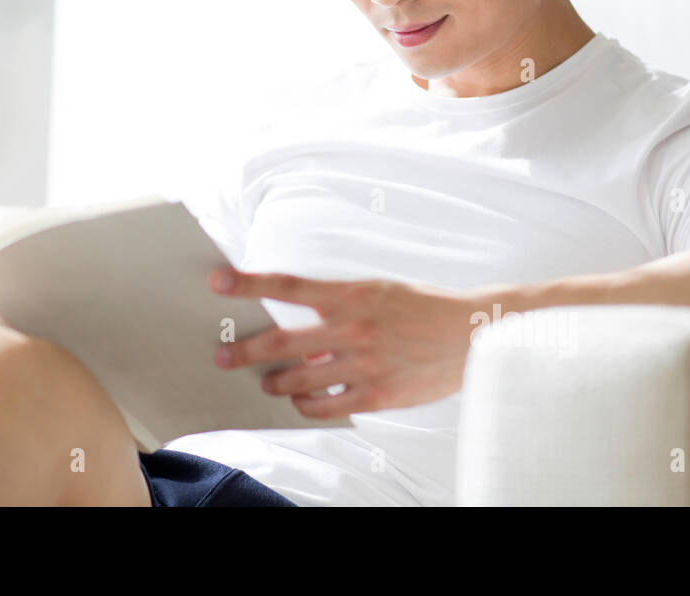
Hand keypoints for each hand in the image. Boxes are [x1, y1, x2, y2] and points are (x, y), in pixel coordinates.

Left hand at [208, 267, 476, 417]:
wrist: (471, 333)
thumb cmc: (422, 307)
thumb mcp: (378, 292)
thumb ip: (337, 307)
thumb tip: (300, 331)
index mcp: (352, 294)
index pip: (287, 285)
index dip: (248, 283)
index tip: (217, 282)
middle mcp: (353, 328)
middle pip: (281, 342)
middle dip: (244, 351)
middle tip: (222, 356)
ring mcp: (364, 365)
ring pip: (298, 380)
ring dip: (274, 382)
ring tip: (267, 382)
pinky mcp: (376, 396)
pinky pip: (326, 407)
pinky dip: (306, 404)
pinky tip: (302, 400)